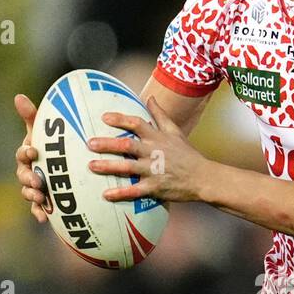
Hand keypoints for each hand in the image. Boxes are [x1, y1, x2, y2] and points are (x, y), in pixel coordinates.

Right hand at [14, 93, 47, 223]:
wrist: (67, 170)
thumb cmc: (54, 146)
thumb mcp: (45, 131)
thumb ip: (32, 116)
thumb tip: (17, 95)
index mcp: (28, 155)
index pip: (22, 154)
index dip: (26, 153)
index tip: (33, 151)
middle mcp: (28, 172)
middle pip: (23, 176)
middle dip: (28, 179)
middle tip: (37, 181)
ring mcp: (34, 188)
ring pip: (29, 193)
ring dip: (33, 196)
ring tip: (41, 198)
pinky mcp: (43, 202)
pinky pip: (38, 209)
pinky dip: (39, 213)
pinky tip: (45, 219)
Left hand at [87, 96, 207, 203]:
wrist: (203, 178)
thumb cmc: (188, 155)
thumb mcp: (175, 131)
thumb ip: (160, 115)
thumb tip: (149, 98)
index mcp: (157, 137)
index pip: (136, 123)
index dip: (120, 119)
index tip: (104, 117)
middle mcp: (153, 152)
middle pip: (127, 144)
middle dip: (107, 143)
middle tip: (90, 143)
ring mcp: (153, 170)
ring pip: (127, 167)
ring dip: (108, 166)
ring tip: (92, 166)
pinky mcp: (155, 188)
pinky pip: (135, 191)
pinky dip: (120, 193)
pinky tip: (106, 195)